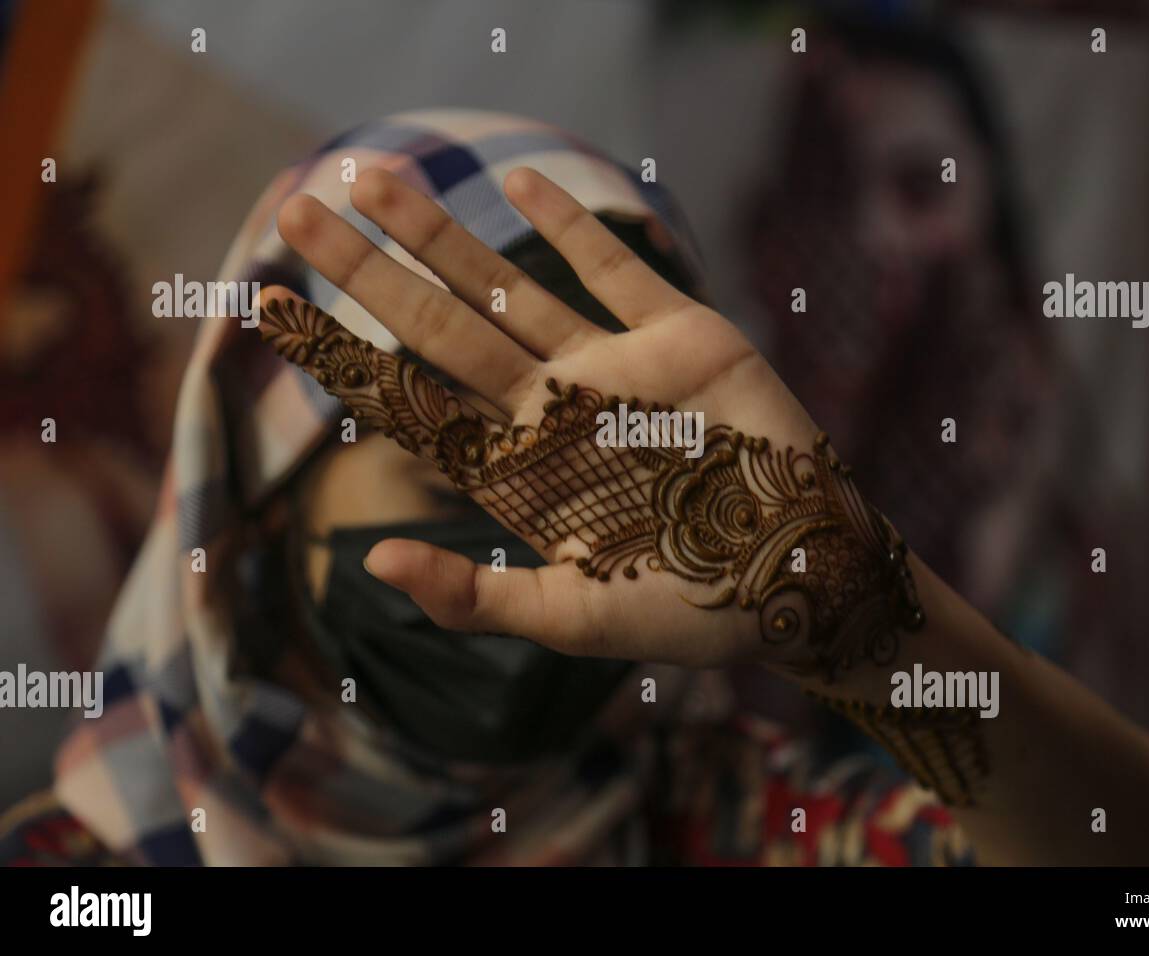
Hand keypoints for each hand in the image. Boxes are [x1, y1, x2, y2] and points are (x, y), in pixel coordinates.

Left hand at [259, 167, 921, 674]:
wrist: (802, 578)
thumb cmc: (691, 612)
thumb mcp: (573, 620)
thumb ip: (473, 595)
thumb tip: (372, 563)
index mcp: (514, 472)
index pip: (405, 400)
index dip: (335, 354)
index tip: (264, 306)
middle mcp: (548, 410)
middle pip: (437, 327)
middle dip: (365, 270)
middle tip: (296, 207)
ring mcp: (609, 369)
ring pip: (508, 286)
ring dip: (442, 233)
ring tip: (378, 176)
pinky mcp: (677, 340)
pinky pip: (616, 273)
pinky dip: (574, 227)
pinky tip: (520, 181)